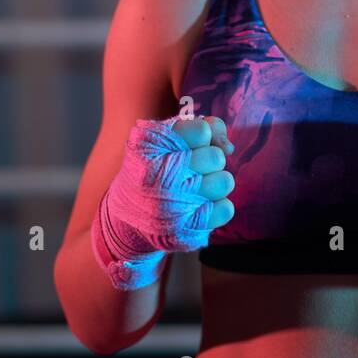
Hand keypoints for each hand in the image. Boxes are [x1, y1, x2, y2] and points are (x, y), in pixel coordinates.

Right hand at [92, 114, 235, 287]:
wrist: (128, 218)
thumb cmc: (155, 169)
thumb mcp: (167, 140)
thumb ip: (203, 127)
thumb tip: (228, 146)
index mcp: (149, 146)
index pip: (202, 131)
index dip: (203, 137)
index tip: (189, 147)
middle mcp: (158, 176)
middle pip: (216, 157)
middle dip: (210, 161)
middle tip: (192, 170)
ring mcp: (171, 206)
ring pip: (225, 182)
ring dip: (216, 184)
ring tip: (197, 188)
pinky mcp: (184, 230)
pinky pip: (226, 209)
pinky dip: (217, 207)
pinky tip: (199, 207)